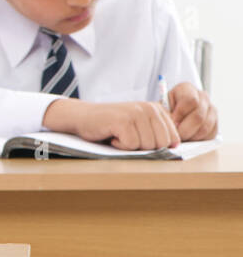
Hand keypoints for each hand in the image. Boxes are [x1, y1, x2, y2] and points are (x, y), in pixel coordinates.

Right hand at [44, 98, 179, 150]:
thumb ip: (157, 133)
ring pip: (146, 146)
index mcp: (157, 110)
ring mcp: (136, 113)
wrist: (82, 117)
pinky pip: (130, 145)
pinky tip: (111, 135)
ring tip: (118, 135)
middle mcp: (149, 108)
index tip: (138, 138)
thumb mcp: (139, 126)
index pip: (172, 139)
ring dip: (129, 147)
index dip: (155, 146)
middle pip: (161, 144)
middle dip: (143, 147)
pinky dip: (119, 146)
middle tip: (127, 137)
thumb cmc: (110, 125)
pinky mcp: (123, 121)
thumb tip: (175, 148)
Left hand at [168, 82, 216, 140]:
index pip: (190, 100)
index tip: (172, 123)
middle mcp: (202, 96)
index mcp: (187, 89)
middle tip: (175, 135)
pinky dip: (198, 139)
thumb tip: (173, 125)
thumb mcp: (161, 108)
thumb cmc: (164, 111)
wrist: (172, 115)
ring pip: (205, 127)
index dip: (180, 114)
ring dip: (191, 136)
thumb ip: (166, 113)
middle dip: (185, 129)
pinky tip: (189, 137)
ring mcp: (211, 109)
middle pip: (198, 116)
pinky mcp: (215, 123)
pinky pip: (210, 134)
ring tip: (180, 137)